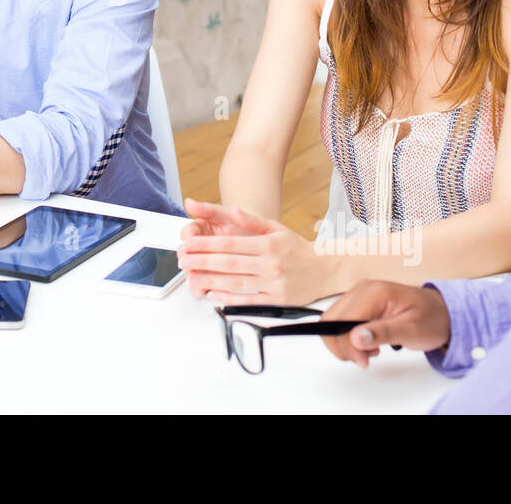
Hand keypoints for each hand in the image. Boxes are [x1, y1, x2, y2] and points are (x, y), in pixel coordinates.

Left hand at [177, 197, 330, 304]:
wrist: (326, 269)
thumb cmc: (297, 249)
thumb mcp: (277, 228)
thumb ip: (252, 221)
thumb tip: (233, 210)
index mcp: (268, 244)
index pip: (231, 244)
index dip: (206, 245)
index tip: (188, 244)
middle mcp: (270, 264)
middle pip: (229, 264)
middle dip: (202, 262)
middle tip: (183, 260)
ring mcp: (273, 283)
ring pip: (236, 283)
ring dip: (211, 281)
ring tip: (192, 277)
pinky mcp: (276, 300)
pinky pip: (248, 300)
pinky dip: (229, 299)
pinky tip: (214, 294)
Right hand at [320, 280, 450, 367]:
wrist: (442, 312)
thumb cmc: (431, 319)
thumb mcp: (412, 330)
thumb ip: (383, 332)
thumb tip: (355, 338)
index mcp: (373, 292)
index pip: (343, 319)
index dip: (347, 344)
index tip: (363, 361)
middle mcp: (361, 290)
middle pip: (331, 320)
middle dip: (343, 345)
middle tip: (366, 359)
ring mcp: (358, 295)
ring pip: (332, 322)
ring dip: (344, 343)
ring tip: (369, 352)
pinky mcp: (358, 304)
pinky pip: (341, 322)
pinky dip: (347, 338)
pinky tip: (367, 344)